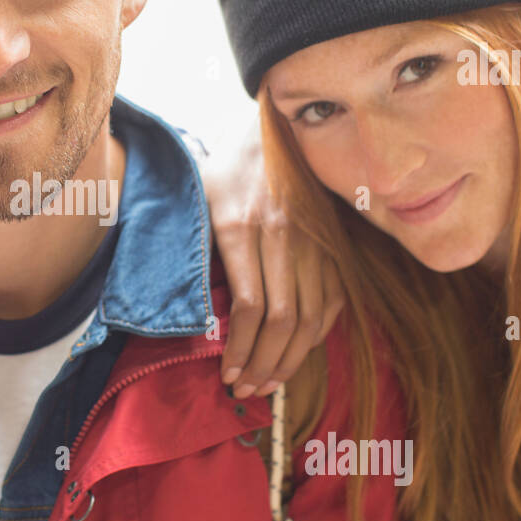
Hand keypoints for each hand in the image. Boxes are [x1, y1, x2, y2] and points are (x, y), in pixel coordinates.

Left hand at [198, 118, 344, 397]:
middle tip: (245, 390)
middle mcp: (280, 236)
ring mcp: (311, 241)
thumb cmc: (225, 168)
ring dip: (290, 360)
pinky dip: (316, 335)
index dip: (240, 349)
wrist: (276, 129)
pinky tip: (296, 353)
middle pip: (281, 319)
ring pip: (310, 317)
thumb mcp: (196, 198)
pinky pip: (331, 301)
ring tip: (267, 384)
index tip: (227, 375)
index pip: (249, 305)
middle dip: (263, 364)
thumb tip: (189, 309)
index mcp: (239, 226)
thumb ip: (194, 248)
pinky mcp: (331, 245)